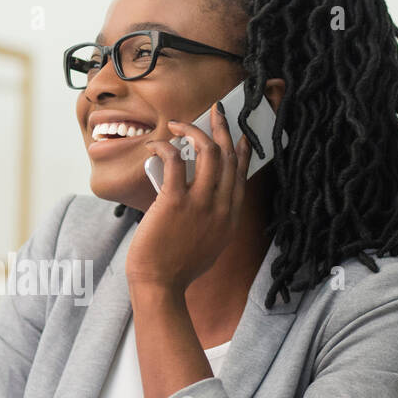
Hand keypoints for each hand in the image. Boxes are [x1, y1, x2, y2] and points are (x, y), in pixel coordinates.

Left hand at [127, 101, 251, 292]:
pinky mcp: (175, 202)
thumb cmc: (177, 268)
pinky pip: (175, 161)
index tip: (238, 134)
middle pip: (228, 156)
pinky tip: (155, 146)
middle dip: (222, 128)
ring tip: (178, 124)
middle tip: (215, 112)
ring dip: (193, 130)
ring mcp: (201, 204)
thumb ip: (213, 221)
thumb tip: (203, 200)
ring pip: (208, 152)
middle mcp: (221, 208)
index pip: (241, 174)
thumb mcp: (210, 245)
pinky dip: (165, 147)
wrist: (161, 284)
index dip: (241, 149)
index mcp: (231, 218)